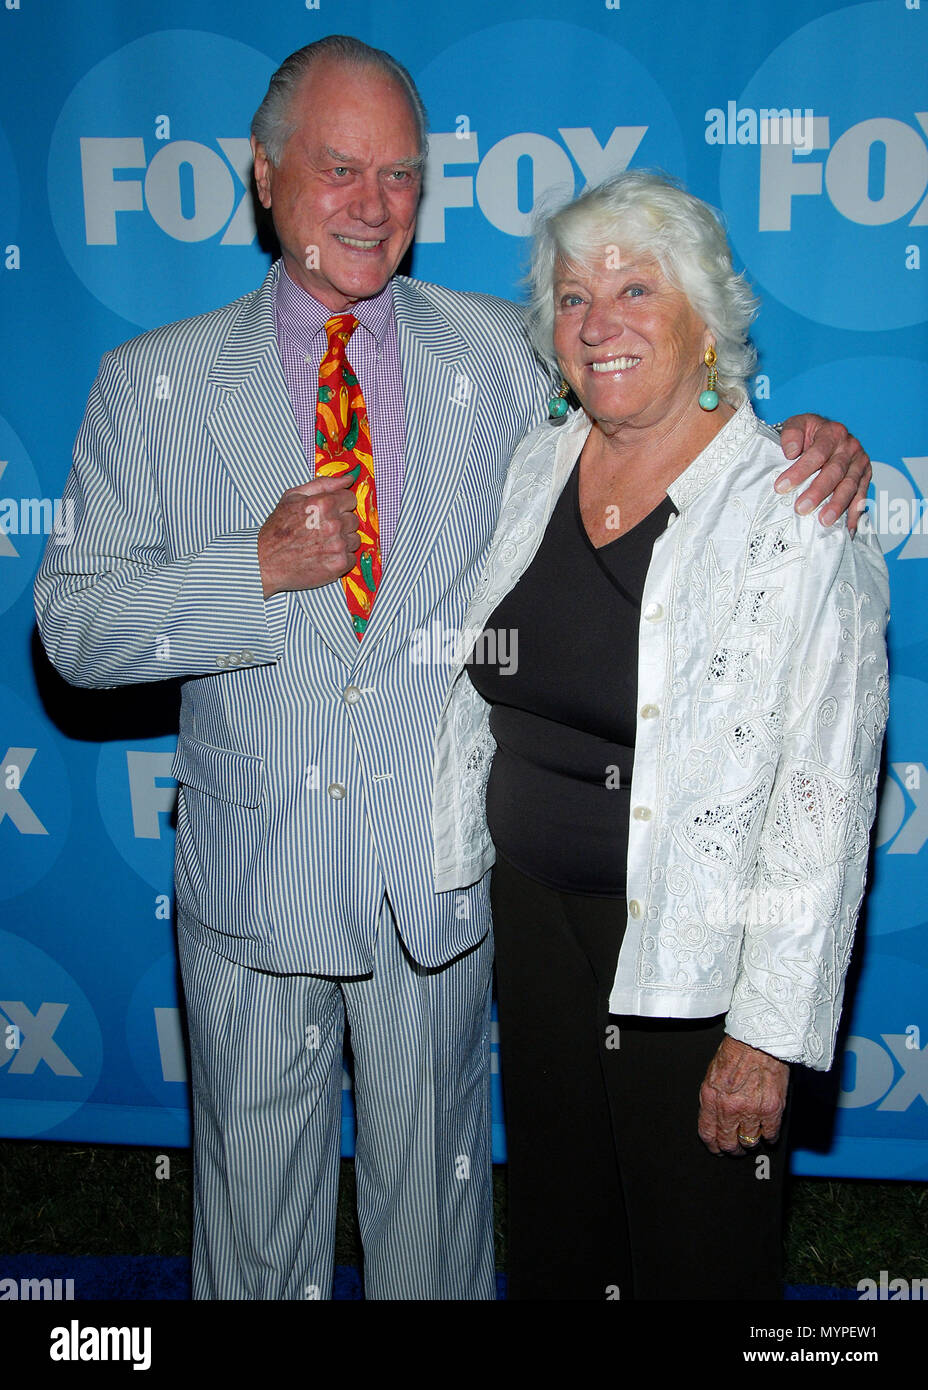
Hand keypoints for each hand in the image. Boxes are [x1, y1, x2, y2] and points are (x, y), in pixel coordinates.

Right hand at [258, 474, 359, 598]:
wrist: (265, 561)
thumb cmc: (277, 528)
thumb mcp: (293, 496)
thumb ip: (323, 484)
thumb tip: (349, 478)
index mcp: (324, 503)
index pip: (351, 499)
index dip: (340, 505)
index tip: (328, 513)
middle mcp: (333, 524)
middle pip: (354, 520)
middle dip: (341, 523)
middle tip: (321, 531)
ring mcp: (337, 545)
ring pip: (355, 539)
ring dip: (343, 541)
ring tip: (322, 544)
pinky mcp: (339, 564)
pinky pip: (352, 558)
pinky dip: (340, 558)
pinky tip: (324, 557)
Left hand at [697, 1035, 788, 1155]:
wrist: (758, 1039)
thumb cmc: (736, 1052)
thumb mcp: (713, 1075)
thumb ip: (713, 1099)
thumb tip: (714, 1119)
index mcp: (711, 1098)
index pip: (708, 1133)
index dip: (713, 1145)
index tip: (717, 1148)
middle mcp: (730, 1108)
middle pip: (728, 1143)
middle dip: (731, 1149)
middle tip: (735, 1148)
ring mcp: (752, 1111)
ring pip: (749, 1142)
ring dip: (750, 1144)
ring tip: (751, 1140)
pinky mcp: (772, 1110)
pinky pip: (770, 1134)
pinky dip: (769, 1136)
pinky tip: (767, 1133)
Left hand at [774, 413, 870, 531]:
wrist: (827, 433)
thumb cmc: (808, 433)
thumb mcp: (797, 424)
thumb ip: (791, 434)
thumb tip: (790, 451)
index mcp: (832, 432)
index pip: (816, 453)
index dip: (799, 471)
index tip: (781, 487)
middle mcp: (850, 446)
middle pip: (835, 471)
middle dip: (818, 491)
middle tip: (801, 508)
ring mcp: (859, 462)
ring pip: (850, 486)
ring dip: (837, 505)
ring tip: (824, 521)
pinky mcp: (866, 476)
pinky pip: (862, 496)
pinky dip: (855, 513)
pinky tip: (848, 528)